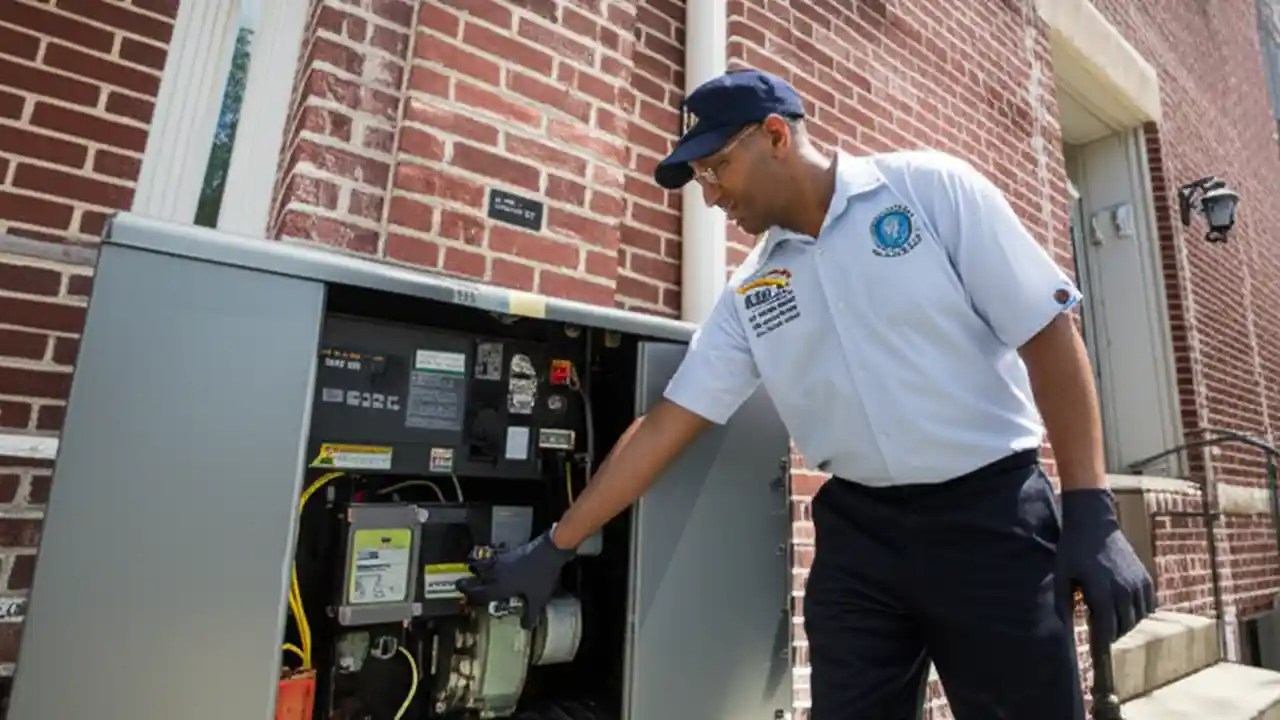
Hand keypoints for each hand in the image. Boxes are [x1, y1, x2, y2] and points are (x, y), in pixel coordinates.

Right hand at [455, 527, 575, 629]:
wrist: (548, 551)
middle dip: (469, 581)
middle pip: (477, 577)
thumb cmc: (541, 576)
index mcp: (501, 586)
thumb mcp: (538, 598)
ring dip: (478, 566)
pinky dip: (492, 556)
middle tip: (461, 583)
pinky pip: (496, 554)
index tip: (461, 595)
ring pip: (484, 563)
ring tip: (473, 568)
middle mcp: (497, 573)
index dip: (470, 595)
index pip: (480, 593)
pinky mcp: (510, 550)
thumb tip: (527, 627)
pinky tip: (495, 556)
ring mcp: (503, 559)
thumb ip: (531, 614)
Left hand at [1058, 489, 1156, 644]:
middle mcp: (1124, 591)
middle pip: (1123, 627)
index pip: (1107, 630)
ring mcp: (1138, 584)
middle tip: (1100, 632)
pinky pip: (1148, 605)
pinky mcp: (1146, 578)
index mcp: (1102, 592)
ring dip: (1125, 623)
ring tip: (1110, 618)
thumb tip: (1065, 626)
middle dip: (1111, 633)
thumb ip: (1063, 602)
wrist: (1094, 523)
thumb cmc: (1073, 549)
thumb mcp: (1061, 574)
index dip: (1102, 644)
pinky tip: (1124, 607)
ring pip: (1137, 618)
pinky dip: (1138, 611)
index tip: (1097, 652)